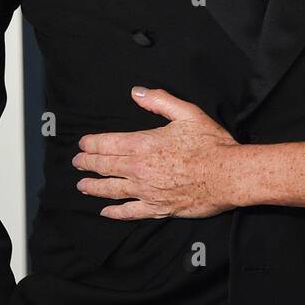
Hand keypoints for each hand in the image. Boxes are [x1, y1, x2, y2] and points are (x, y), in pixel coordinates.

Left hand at [72, 88, 239, 218]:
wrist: (228, 175)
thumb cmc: (210, 144)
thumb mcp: (187, 113)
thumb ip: (159, 100)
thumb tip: (137, 92)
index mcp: (144, 144)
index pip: (108, 144)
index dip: (92, 144)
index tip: (82, 144)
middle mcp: (139, 169)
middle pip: (106, 166)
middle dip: (88, 164)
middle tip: (77, 163)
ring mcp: (146, 191)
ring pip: (111, 190)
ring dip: (94, 187)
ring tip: (82, 186)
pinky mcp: (157, 208)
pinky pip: (129, 212)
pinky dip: (114, 212)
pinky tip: (105, 211)